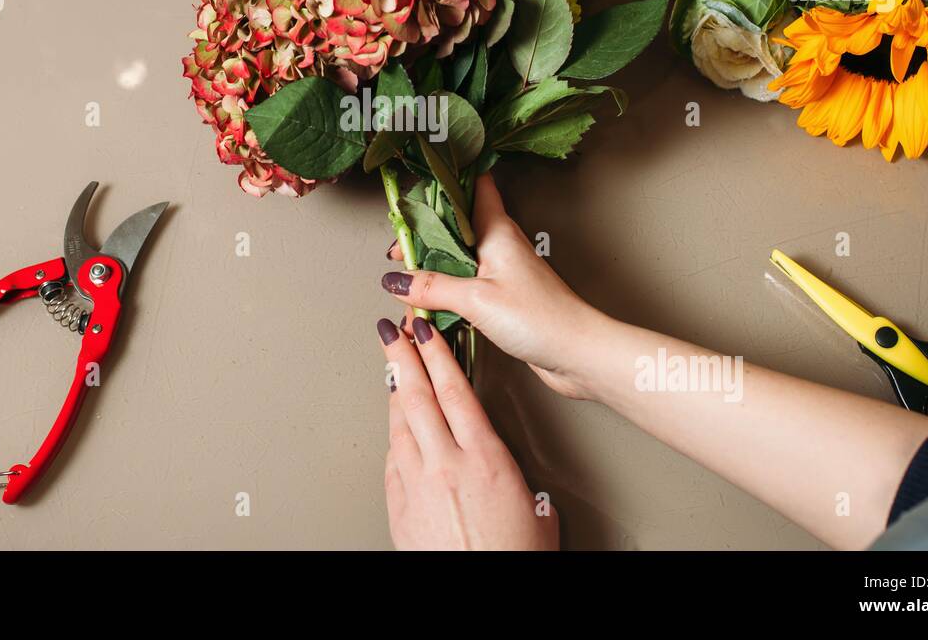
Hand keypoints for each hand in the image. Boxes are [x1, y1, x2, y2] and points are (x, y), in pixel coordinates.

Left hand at [376, 314, 557, 549]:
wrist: (482, 599)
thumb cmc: (514, 560)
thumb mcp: (536, 514)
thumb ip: (521, 488)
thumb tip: (524, 494)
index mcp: (486, 458)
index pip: (455, 390)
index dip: (438, 354)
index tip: (427, 329)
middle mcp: (447, 465)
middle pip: (419, 396)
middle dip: (403, 356)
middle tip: (393, 329)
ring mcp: (418, 484)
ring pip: (400, 424)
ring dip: (395, 391)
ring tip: (391, 365)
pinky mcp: (399, 507)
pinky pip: (393, 460)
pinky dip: (393, 436)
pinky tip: (393, 427)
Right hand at [382, 173, 606, 398]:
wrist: (577, 353)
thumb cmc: (542, 318)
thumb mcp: (477, 299)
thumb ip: (432, 287)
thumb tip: (397, 280)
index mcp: (496, 229)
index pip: (472, 185)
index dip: (445, 179)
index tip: (417, 182)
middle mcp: (499, 244)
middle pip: (455, 224)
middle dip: (424, 234)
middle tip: (399, 248)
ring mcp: (501, 270)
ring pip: (457, 257)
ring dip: (432, 267)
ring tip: (408, 282)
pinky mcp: (502, 296)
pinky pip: (465, 284)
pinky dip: (444, 292)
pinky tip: (430, 306)